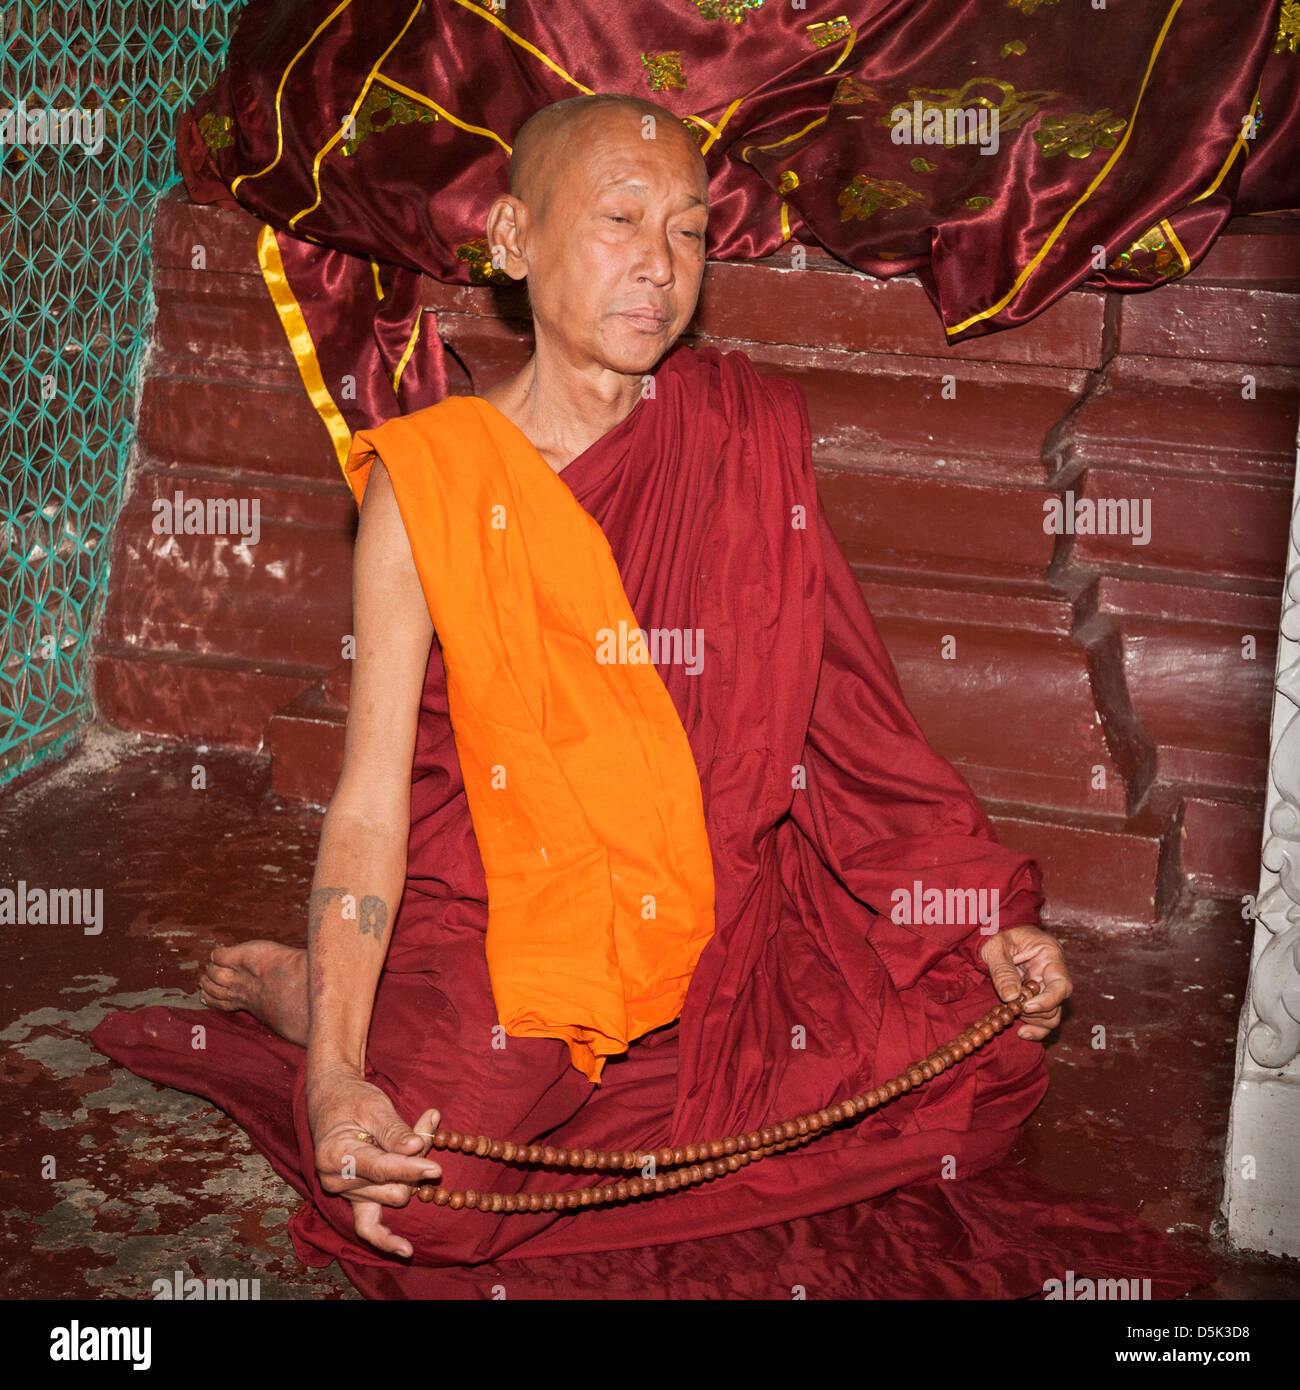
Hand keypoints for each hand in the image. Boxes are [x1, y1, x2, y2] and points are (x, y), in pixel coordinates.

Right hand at [306, 1065, 440, 1257]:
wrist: (333, 1101)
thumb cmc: (353, 1099)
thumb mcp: (374, 1106)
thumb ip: (395, 1130)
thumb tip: (416, 1148)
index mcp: (334, 1155)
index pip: (380, 1168)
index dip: (410, 1168)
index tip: (436, 1169)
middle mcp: (336, 1181)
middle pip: (392, 1187)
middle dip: (416, 1163)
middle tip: (426, 1127)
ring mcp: (346, 1194)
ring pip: (395, 1196)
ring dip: (412, 1174)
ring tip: (418, 1135)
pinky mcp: (357, 1200)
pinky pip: (369, 1227)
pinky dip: (386, 1239)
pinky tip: (406, 1250)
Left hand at [979, 924, 1070, 1041]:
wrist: (991, 934)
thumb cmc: (995, 934)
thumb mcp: (995, 947)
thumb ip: (1003, 971)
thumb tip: (1012, 998)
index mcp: (1050, 954)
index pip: (1062, 984)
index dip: (1048, 1000)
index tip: (1027, 1007)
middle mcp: (1053, 973)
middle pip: (1058, 1004)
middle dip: (1036, 1012)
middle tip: (1013, 1009)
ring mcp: (1046, 986)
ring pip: (1052, 1015)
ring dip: (1033, 1020)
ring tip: (1011, 1013)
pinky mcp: (1037, 998)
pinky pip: (1043, 1019)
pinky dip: (1035, 1028)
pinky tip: (1021, 1032)